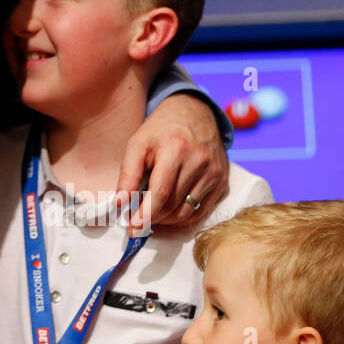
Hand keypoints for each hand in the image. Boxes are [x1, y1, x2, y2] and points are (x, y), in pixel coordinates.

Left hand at [115, 93, 228, 235]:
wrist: (194, 114)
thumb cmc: (161, 130)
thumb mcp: (137, 144)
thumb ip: (127, 174)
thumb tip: (120, 204)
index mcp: (176, 149)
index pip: (161, 193)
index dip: (145, 215)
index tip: (132, 229)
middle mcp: (200, 163)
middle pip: (173, 206)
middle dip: (152, 217)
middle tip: (137, 219)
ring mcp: (215, 174)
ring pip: (188, 213)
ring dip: (167, 220)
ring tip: (153, 212)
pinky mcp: (223, 182)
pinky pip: (202, 212)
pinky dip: (184, 217)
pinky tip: (170, 211)